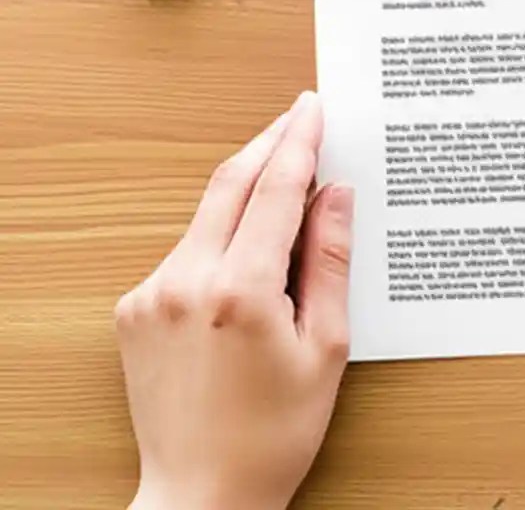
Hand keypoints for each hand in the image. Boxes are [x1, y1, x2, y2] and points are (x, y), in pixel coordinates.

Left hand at [115, 92, 353, 509]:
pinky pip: (185, 251)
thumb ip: (329, 261)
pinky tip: (250, 253)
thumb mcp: (325, 347)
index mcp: (240, 291)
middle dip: (268, 144)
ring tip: (288, 187)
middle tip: (301, 118)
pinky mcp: (133, 308)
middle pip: (230, 184)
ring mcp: (151, 293)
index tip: (314, 108)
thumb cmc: (274, 432)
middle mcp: (185, 281)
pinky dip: (221, 238)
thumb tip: (336, 194)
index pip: (274, 189)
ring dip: (245, 193)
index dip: (299, 141)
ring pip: (206, 217)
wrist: (202, 492)